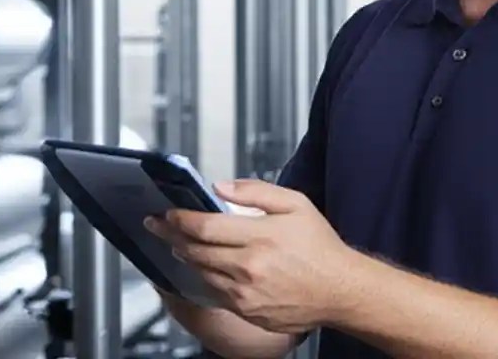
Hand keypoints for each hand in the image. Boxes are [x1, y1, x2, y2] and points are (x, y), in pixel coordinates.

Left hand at [144, 179, 360, 333]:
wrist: (340, 289)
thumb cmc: (320, 247)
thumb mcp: (296, 204)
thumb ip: (256, 192)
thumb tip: (220, 187)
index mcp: (260, 236)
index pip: (204, 226)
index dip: (179, 219)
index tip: (166, 213)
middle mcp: (248, 266)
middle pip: (195, 250)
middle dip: (171, 235)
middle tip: (157, 226)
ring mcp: (245, 292)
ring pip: (201, 272)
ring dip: (185, 257)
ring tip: (178, 244)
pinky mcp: (246, 310)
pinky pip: (214, 292)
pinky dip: (204, 277)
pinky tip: (202, 266)